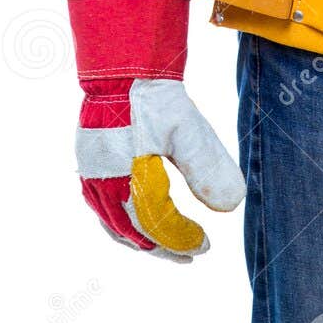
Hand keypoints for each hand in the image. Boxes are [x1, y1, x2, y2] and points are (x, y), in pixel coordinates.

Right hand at [66, 0, 244, 259]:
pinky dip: (122, 222)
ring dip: (141, 238)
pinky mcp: (90, 165)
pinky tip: (140, 221)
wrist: (124, 68)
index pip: (156, 225)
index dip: (181, 240)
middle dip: (163, 247)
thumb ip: (208, 169)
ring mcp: (92, 175)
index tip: (206, 246)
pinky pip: (103, 207)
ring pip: (113, 223)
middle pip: (132, 232)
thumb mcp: (190, 132)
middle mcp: (103, 183)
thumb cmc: (157, 99)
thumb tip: (232, 206)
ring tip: (168, 244)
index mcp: (125, 178)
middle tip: (191, 253)